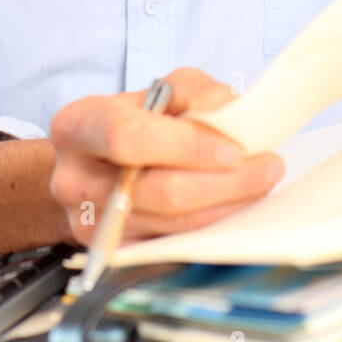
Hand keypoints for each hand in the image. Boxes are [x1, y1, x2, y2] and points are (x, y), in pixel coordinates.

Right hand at [49, 66, 284, 245]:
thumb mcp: (158, 90)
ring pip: (173, 224)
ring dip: (226, 205)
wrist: (93, 163)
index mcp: (77, 126)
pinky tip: (237, 204)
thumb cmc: (131, 119)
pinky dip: (213, 223)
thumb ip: (194, 92)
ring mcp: (93, 223)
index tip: (232, 150)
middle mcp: (75, 179)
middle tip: (266, 167)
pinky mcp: (116, 251)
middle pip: (158, 190)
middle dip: (222, 182)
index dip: (185, 146)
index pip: (130, 138)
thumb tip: (228, 111)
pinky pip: (175, 242)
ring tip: (261, 182)